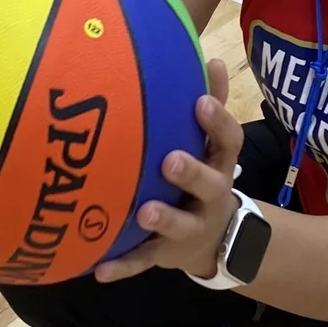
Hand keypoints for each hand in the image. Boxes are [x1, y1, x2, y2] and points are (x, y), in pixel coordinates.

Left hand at [95, 59, 244, 283]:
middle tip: (170, 159)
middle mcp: (211, 197)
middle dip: (191, 172)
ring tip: (144, 212)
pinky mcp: (165, 254)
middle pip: (210, 184)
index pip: (228, 141)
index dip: (217, 122)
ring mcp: (190, 228)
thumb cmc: (204, 174)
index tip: (200, 102)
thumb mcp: (212, 144)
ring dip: (163, 219)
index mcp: (220, 165)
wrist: (216, 240)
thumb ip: (210, 103)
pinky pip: (143, 261)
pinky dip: (122, 267)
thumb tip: (207, 55)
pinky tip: (99, 271)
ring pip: (180, 225)